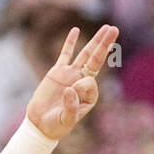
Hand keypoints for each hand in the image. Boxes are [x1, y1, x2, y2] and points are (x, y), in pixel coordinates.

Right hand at [25, 23, 118, 141]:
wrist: (40, 124)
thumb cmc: (56, 125)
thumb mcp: (66, 120)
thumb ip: (71, 107)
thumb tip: (69, 89)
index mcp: (89, 95)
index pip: (90, 81)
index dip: (80, 86)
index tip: (69, 95)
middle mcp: (83, 82)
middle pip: (96, 59)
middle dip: (105, 44)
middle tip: (114, 29)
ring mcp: (71, 75)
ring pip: (85, 54)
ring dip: (95, 41)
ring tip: (107, 28)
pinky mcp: (58, 72)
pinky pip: (65, 54)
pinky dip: (70, 42)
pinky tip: (76, 30)